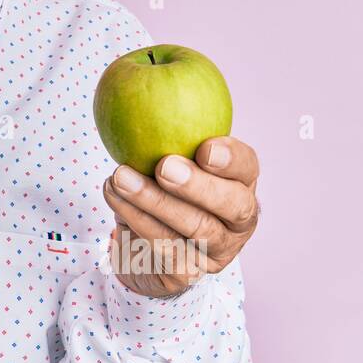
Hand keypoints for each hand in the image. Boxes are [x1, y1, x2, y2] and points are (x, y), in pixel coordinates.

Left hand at [102, 136, 259, 298]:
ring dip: (152, 201)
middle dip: (197, 185)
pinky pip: (163, 248)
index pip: (248, 168)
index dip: (231, 159)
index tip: (205, 147)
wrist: (146, 247)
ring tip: (120, 177)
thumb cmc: (161, 189)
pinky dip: (135, 220)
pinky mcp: (188, 274)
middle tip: (164, 166)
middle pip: (231, 205)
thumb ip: (170, 132)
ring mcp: (217, 252)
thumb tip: (145, 88)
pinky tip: (115, 198)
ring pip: (193, 228)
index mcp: (241, 184)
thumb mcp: (173, 159)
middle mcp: (238, 221)